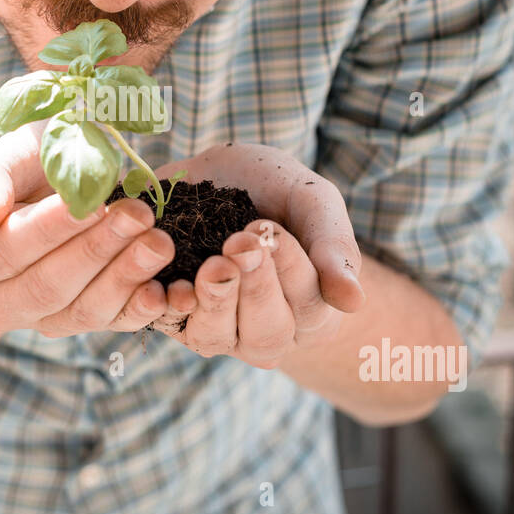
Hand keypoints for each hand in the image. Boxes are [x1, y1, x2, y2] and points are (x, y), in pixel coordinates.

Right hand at [0, 119, 174, 336]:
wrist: (49, 189)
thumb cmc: (25, 167)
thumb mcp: (5, 158)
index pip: (5, 251)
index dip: (50, 230)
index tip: (92, 204)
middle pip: (46, 287)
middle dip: (97, 251)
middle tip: (139, 215)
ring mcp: (41, 319)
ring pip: (83, 311)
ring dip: (126, 277)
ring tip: (159, 242)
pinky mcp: (82, 323)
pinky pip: (113, 325)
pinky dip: (142, 309)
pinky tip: (165, 290)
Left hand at [146, 143, 364, 366]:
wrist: (219, 175)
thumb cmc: (279, 192)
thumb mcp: (315, 204)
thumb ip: (334, 247)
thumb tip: (353, 302)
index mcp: (310, 310)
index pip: (310, 308)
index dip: (293, 273)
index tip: (273, 231)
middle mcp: (263, 330)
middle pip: (264, 336)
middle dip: (254, 290)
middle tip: (240, 243)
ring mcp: (214, 328)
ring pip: (213, 338)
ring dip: (212, 302)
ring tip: (209, 264)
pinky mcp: (168, 314)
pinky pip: (161, 322)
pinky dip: (160, 304)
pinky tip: (165, 279)